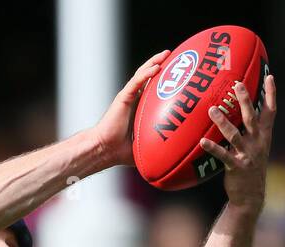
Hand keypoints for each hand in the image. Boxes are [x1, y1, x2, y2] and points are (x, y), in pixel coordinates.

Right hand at [90, 51, 168, 168]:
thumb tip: (177, 155)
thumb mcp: (147, 145)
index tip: (179, 72)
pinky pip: (136, 82)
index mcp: (138, 107)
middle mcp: (133, 99)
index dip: (164, 79)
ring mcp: (128, 97)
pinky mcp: (123, 98)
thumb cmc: (121, 151)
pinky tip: (157, 67)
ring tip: (167, 53)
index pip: (153, 88)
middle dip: (161, 63)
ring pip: (142, 74)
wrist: (105, 149)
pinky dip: (146, 73)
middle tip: (176, 55)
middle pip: (148, 76)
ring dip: (154, 62)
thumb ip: (159, 145)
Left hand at [201, 75, 276, 213]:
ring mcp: (248, 154)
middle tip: (237, 84)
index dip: (271, 94)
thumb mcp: (255, 149)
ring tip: (211, 109)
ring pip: (234, 134)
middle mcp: (258, 143)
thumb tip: (237, 116)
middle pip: (251, 117)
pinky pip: (223, 155)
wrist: (251, 196)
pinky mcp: (236, 166)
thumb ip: (249, 133)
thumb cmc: (249, 169)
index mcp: (264, 136)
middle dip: (245, 100)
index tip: (270, 76)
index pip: (270, 111)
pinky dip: (212, 148)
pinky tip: (202, 141)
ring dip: (223, 122)